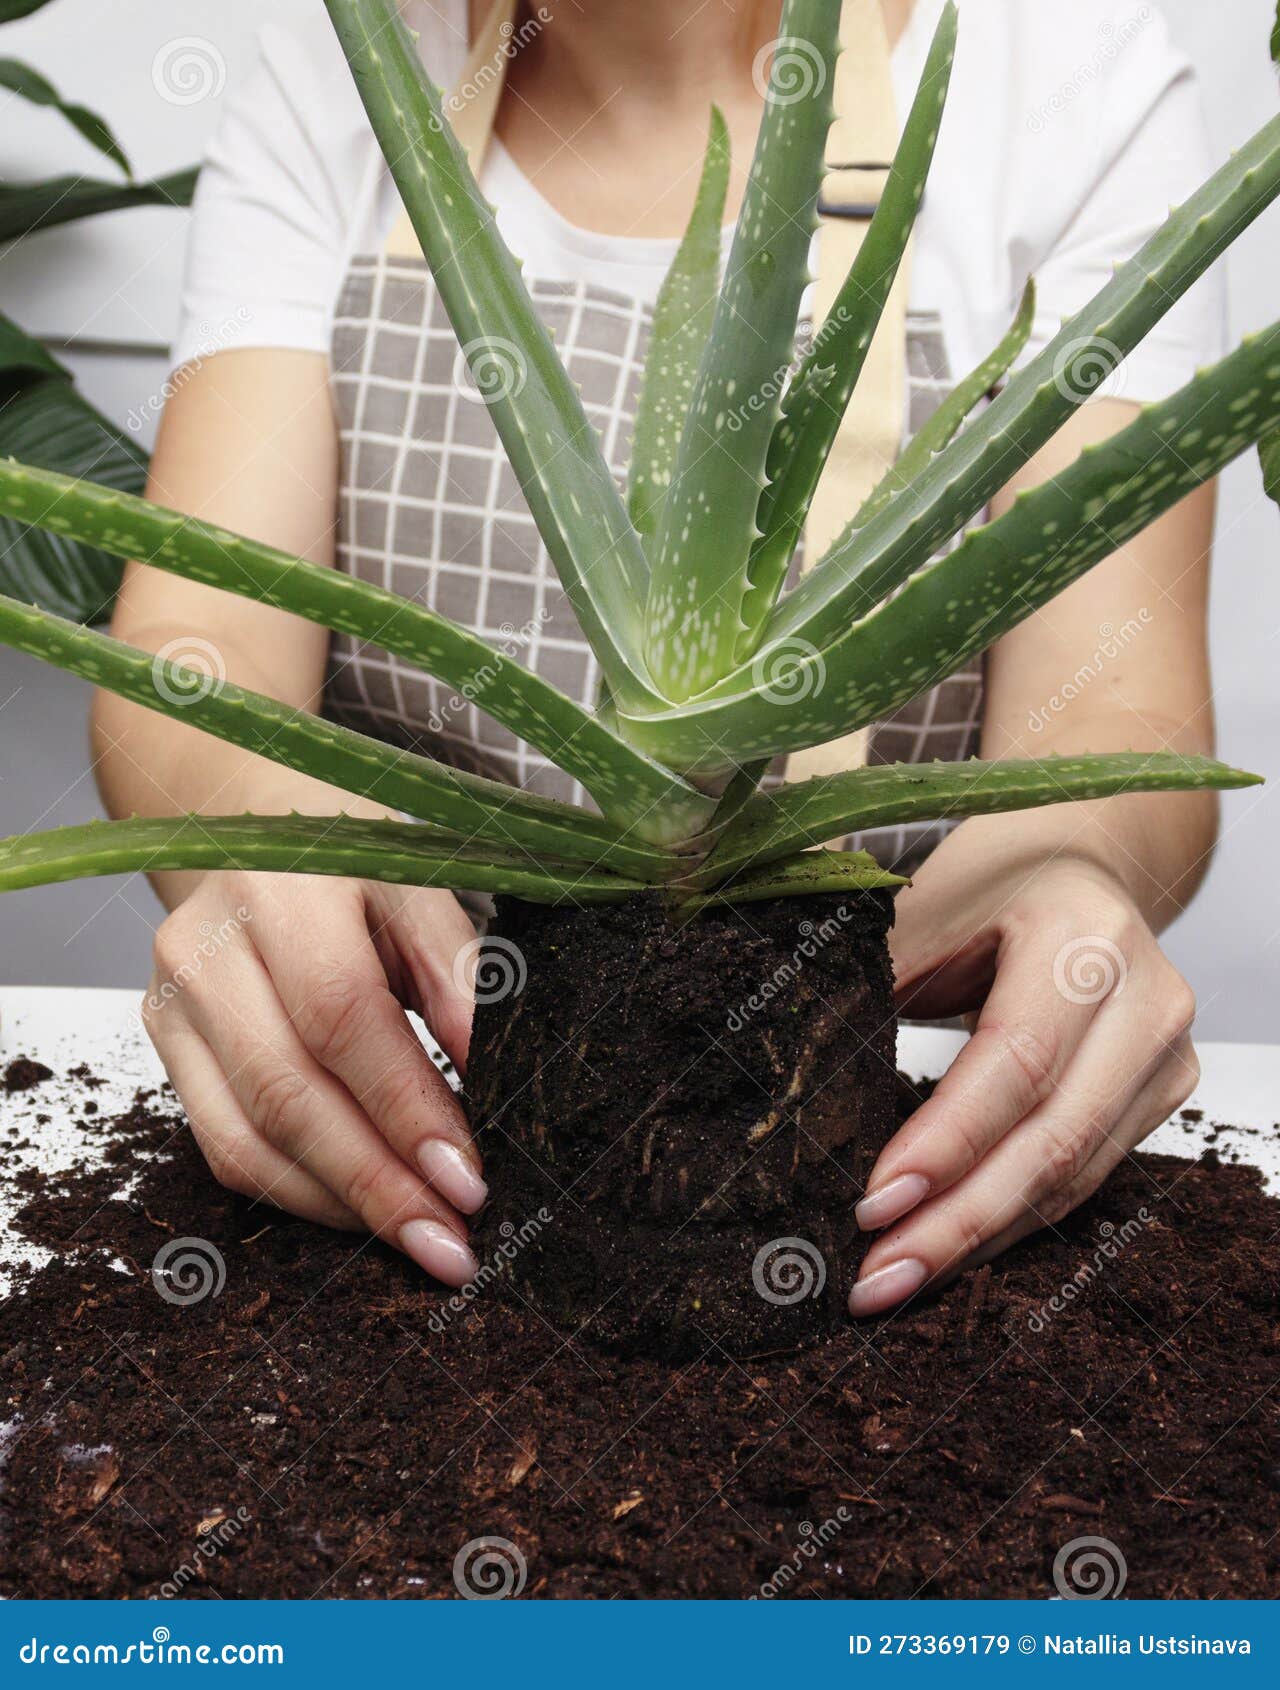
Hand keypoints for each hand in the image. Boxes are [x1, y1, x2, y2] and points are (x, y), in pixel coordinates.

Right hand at [143, 871, 483, 1285]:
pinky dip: (300, 1194)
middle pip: (288, 1092)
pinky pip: (225, 1148)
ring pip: (248, 1138)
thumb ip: (458, 974)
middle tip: (452, 1239)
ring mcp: (173, 1004)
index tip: (467, 1176)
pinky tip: (361, 1212)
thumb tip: (495, 1073)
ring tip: (420, 1239)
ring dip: (342, 1205)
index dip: (404, 1105)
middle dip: (379, 1181)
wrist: (253, 842)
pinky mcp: (165, 1048)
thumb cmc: (352, 869)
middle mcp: (208, 949)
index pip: (340, 1016)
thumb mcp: (419, 891)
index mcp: (281, 891)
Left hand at [848, 850, 1198, 1316]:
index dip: (944, 1142)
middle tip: (874, 1281)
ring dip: (979, 1238)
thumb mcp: (918, 913)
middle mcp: (1145, 998)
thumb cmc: (981, 885)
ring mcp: (1165, 1051)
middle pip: (1053, 1136)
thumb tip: (789, 1095)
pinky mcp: (1159, 1092)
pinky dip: (1011, 1219)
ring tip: (896, 1281)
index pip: (1015, 1062)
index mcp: (1081, 936)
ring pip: (1072, 1173)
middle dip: (957, 1221)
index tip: (869, 1205)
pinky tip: (949, 1251)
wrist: (1071, 862)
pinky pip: (1084, 1175)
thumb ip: (867, 992)